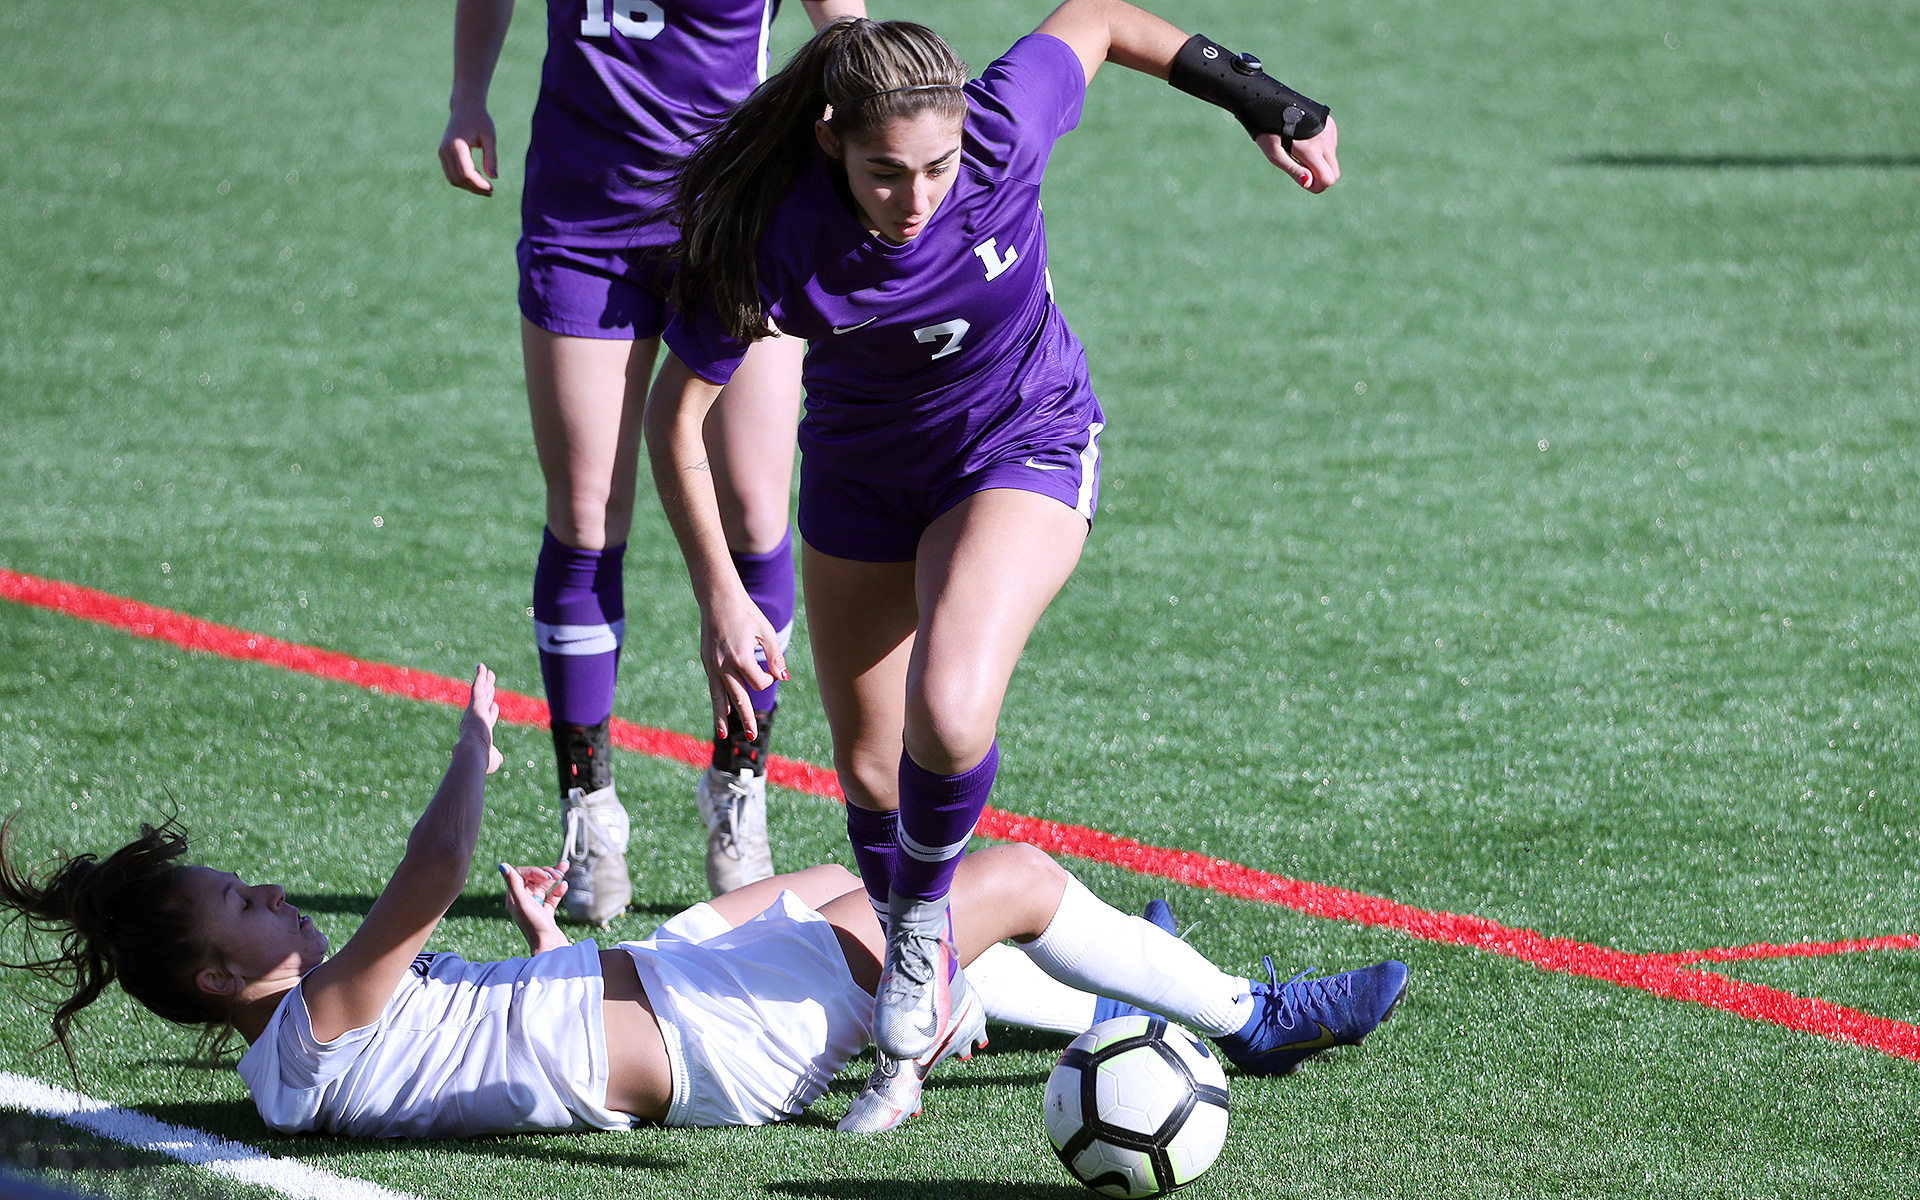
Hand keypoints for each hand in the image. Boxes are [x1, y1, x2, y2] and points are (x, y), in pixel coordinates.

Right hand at [438, 103, 497, 195]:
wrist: (465, 107)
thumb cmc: (480, 119)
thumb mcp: (489, 136)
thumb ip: (491, 157)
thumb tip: (494, 178)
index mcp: (456, 145)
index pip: (466, 173)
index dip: (478, 184)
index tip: (492, 188)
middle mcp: (445, 150)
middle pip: (458, 179)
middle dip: (475, 188)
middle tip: (491, 191)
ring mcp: (442, 153)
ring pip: (453, 179)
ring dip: (469, 187)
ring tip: (486, 187)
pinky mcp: (443, 154)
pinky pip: (451, 174)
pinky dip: (464, 181)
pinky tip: (478, 179)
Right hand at [463, 663, 503, 773]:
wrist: (473, 753)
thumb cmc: (482, 760)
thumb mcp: (492, 760)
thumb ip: (495, 757)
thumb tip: (498, 760)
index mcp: (478, 731)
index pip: (486, 718)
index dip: (491, 711)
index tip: (494, 705)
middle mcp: (474, 719)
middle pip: (483, 701)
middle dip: (487, 692)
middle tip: (490, 682)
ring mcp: (474, 710)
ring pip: (481, 691)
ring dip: (484, 680)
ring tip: (487, 670)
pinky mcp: (476, 703)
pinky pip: (478, 686)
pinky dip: (480, 676)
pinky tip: (482, 667)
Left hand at [500, 861, 569, 952]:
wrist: (550, 948)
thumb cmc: (535, 926)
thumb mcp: (523, 903)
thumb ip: (514, 883)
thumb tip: (502, 865)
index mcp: (513, 899)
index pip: (520, 875)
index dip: (533, 871)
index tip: (545, 875)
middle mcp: (522, 902)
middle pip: (532, 879)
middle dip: (545, 872)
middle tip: (557, 873)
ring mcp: (534, 908)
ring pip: (543, 886)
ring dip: (554, 877)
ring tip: (565, 868)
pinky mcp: (545, 914)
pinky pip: (551, 897)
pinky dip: (558, 890)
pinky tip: (564, 885)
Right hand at [699, 591, 787, 741]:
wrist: (718, 599)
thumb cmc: (747, 613)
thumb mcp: (766, 632)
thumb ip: (774, 656)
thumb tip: (783, 678)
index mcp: (741, 657)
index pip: (759, 683)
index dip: (768, 679)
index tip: (769, 669)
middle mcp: (724, 664)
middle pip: (738, 698)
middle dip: (747, 718)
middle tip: (752, 736)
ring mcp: (712, 664)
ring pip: (719, 697)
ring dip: (723, 718)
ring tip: (726, 735)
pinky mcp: (706, 661)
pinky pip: (713, 686)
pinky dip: (717, 701)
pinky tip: (721, 713)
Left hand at [1258, 116, 1338, 192]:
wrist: (1269, 102)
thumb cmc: (1267, 131)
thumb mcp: (1275, 155)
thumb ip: (1293, 170)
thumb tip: (1309, 183)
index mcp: (1311, 149)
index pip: (1328, 178)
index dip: (1317, 186)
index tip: (1303, 181)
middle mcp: (1324, 139)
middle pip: (1334, 172)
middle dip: (1321, 177)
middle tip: (1301, 171)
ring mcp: (1329, 130)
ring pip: (1332, 159)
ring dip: (1319, 162)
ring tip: (1299, 150)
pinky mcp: (1330, 123)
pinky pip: (1332, 145)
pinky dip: (1321, 149)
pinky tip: (1305, 140)